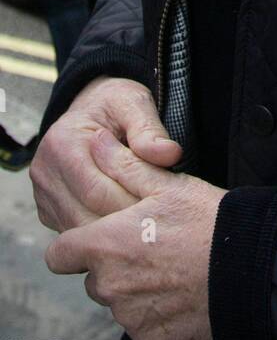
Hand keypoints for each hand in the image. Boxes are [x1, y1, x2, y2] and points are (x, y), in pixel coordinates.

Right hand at [30, 76, 181, 232]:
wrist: (92, 108)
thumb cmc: (116, 106)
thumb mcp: (135, 104)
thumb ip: (150, 130)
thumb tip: (170, 154)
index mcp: (62, 144)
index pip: (98, 191)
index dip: (133, 202)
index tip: (164, 207)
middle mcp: (44, 172)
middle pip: (87, 216)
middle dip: (125, 223)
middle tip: (160, 224)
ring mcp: (43, 195)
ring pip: (80, 230)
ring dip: (113, 234)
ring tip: (147, 226)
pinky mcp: (48, 210)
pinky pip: (77, 231)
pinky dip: (102, 235)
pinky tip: (128, 228)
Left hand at [45, 128, 223, 339]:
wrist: (251, 269)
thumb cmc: (208, 222)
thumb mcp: (167, 185)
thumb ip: (123, 166)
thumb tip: (96, 142)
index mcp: (105, 245)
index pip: (59, 254)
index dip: (76, 244)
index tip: (100, 237)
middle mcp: (109, 285)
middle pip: (93, 277)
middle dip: (113, 263)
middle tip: (150, 246)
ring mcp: (128, 316)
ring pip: (118, 300)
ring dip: (134, 287)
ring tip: (171, 266)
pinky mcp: (149, 338)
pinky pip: (140, 323)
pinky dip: (154, 310)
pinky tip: (180, 291)